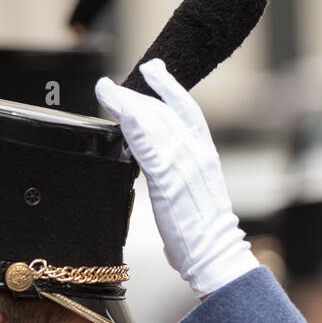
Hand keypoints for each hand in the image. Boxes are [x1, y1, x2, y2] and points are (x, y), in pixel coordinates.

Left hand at [95, 61, 257, 298]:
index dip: (167, 86)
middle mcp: (196, 152)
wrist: (216, 253)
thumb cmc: (204, 233)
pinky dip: (133, 125)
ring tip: (105, 92)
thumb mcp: (195, 194)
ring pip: (152, 121)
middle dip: (135, 95)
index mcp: (206, 154)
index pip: (186, 109)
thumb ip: (179, 177)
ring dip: (125, 103)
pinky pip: (147, 145)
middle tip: (111, 87)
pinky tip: (119, 113)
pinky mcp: (168, 179)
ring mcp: (184, 164)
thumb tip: (159, 175)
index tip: (152, 69)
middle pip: (163, 111)